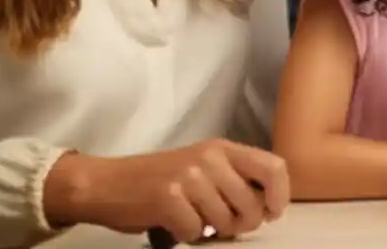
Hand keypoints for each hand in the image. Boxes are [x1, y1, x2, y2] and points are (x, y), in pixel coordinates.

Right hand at [44, 139, 289, 242]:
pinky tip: (174, 224)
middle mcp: (209, 158)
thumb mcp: (202, 167)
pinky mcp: (168, 198)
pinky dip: (186, 237)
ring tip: (194, 219)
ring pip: (225, 223)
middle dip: (242, 225)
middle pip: (253, 205)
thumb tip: (268, 206)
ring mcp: (188, 177)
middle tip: (223, 225)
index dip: (280, 196)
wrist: (106, 183)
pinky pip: (195, 233)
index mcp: (222, 148)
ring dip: (211, 231)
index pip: (274, 167)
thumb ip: (234, 179)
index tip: (270, 213)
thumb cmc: (159, 180)